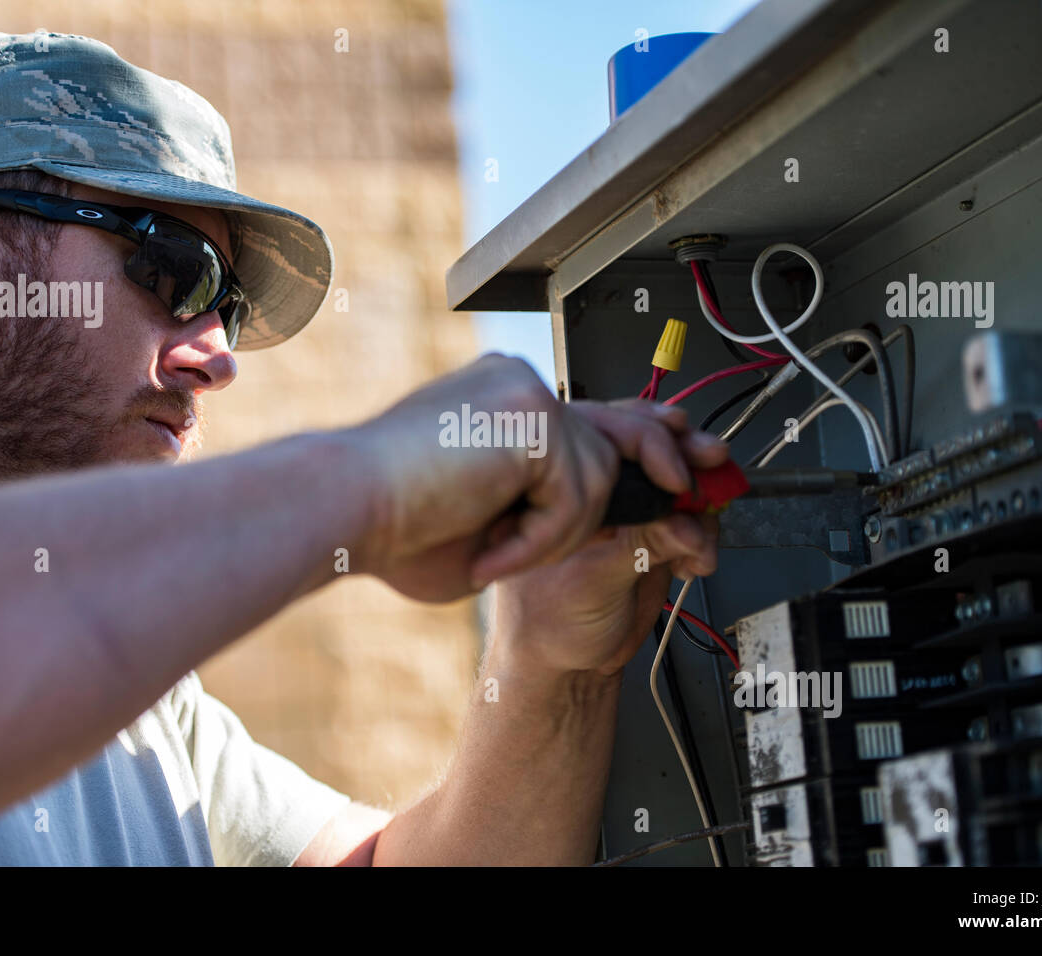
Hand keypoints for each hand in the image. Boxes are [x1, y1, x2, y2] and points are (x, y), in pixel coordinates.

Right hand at [348, 355, 698, 601]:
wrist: (343, 513)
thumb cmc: (391, 530)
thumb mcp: (487, 526)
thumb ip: (535, 511)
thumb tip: (583, 526)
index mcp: (502, 402)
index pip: (591, 417)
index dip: (644, 440)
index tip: (686, 463)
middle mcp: (518, 386)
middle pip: (623, 425)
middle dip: (670, 463)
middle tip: (698, 491)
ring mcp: (525, 393)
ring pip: (599, 474)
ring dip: (556, 537)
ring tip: (496, 557)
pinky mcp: (530, 415)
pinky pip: (577, 493)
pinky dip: (540, 540)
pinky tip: (492, 552)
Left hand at [487, 402, 729, 678]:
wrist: (565, 667)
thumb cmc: (545, 625)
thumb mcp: (589, 584)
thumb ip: (637, 548)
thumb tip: (681, 522)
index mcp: (555, 484)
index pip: (604, 435)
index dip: (647, 440)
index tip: (678, 473)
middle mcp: (590, 487)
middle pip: (647, 445)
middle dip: (685, 458)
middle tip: (712, 468)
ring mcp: (625, 508)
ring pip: (676, 478)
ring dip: (701, 504)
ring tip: (700, 543)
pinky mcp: (652, 531)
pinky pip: (691, 516)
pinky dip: (705, 532)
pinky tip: (698, 558)